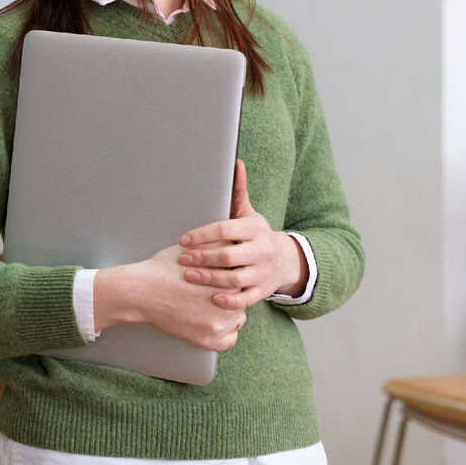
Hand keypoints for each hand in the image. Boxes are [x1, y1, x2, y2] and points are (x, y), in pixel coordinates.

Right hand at [99, 244, 244, 350]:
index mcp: (228, 281)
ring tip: (208, 304)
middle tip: (212, 290)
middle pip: (242, 299)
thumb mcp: (194, 250)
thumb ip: (219, 248)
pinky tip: (210, 320)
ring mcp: (218, 325)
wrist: (140, 291)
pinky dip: (223, 332)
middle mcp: (228, 304)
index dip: (230, 276)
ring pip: (237, 319)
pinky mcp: (207, 340)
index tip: (220, 276)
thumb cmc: (163, 269)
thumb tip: (236, 244)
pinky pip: (230, 339)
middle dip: (229, 294)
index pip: (242, 279)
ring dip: (227, 312)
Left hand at [176, 160, 306, 310]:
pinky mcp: (261, 291)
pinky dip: (229, 302)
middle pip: (228, 256)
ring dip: (210, 279)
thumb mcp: (249, 213)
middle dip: (202, 258)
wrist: (284, 260)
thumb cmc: (256, 234)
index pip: (224, 229)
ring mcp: (262, 273)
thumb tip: (234, 162)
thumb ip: (237, 191)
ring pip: (235, 279)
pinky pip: (245, 300)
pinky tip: (212, 299)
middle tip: (181, 259)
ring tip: (189, 277)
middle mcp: (261, 251)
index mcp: (255, 229)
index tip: (182, 240)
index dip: (201, 235)